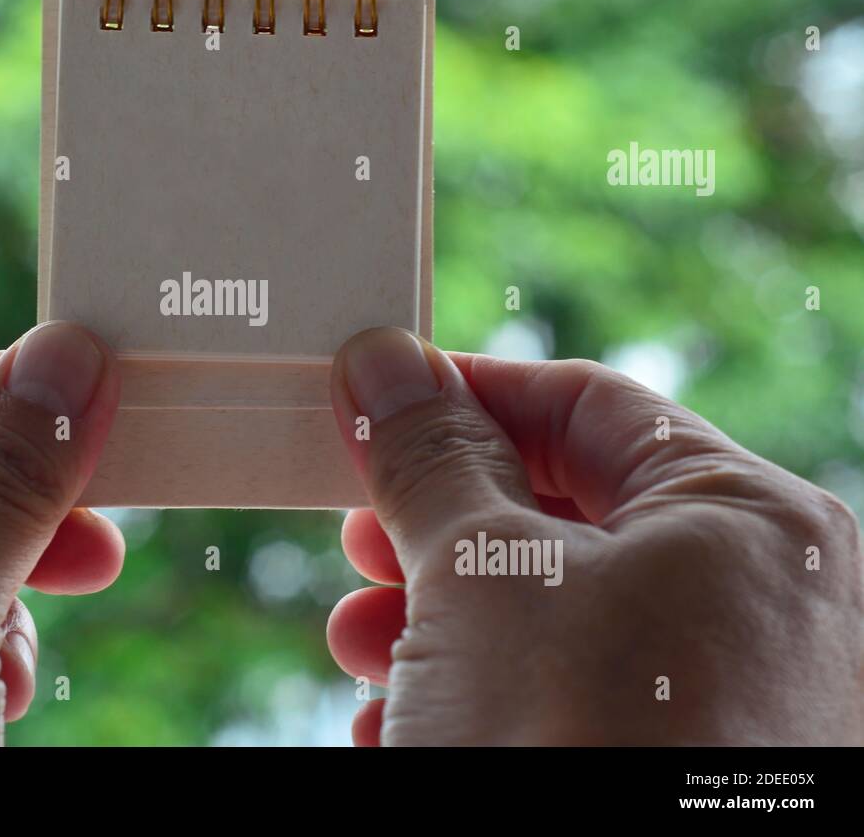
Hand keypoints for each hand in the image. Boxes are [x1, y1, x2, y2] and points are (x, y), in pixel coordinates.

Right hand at [326, 327, 863, 744]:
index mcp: (747, 520)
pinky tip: (404, 723)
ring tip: (362, 645)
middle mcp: (766, 603)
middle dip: (439, 528)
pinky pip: (577, 695)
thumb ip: (430, 455)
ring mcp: (739, 697)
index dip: (465, 395)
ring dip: (440, 619)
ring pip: (561, 613)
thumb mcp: (478, 575)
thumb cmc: (574, 748)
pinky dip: (483, 692)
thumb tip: (384, 360)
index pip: (585, 404)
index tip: (373, 405)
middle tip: (360, 540)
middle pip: (569, 512)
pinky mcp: (692, 766)